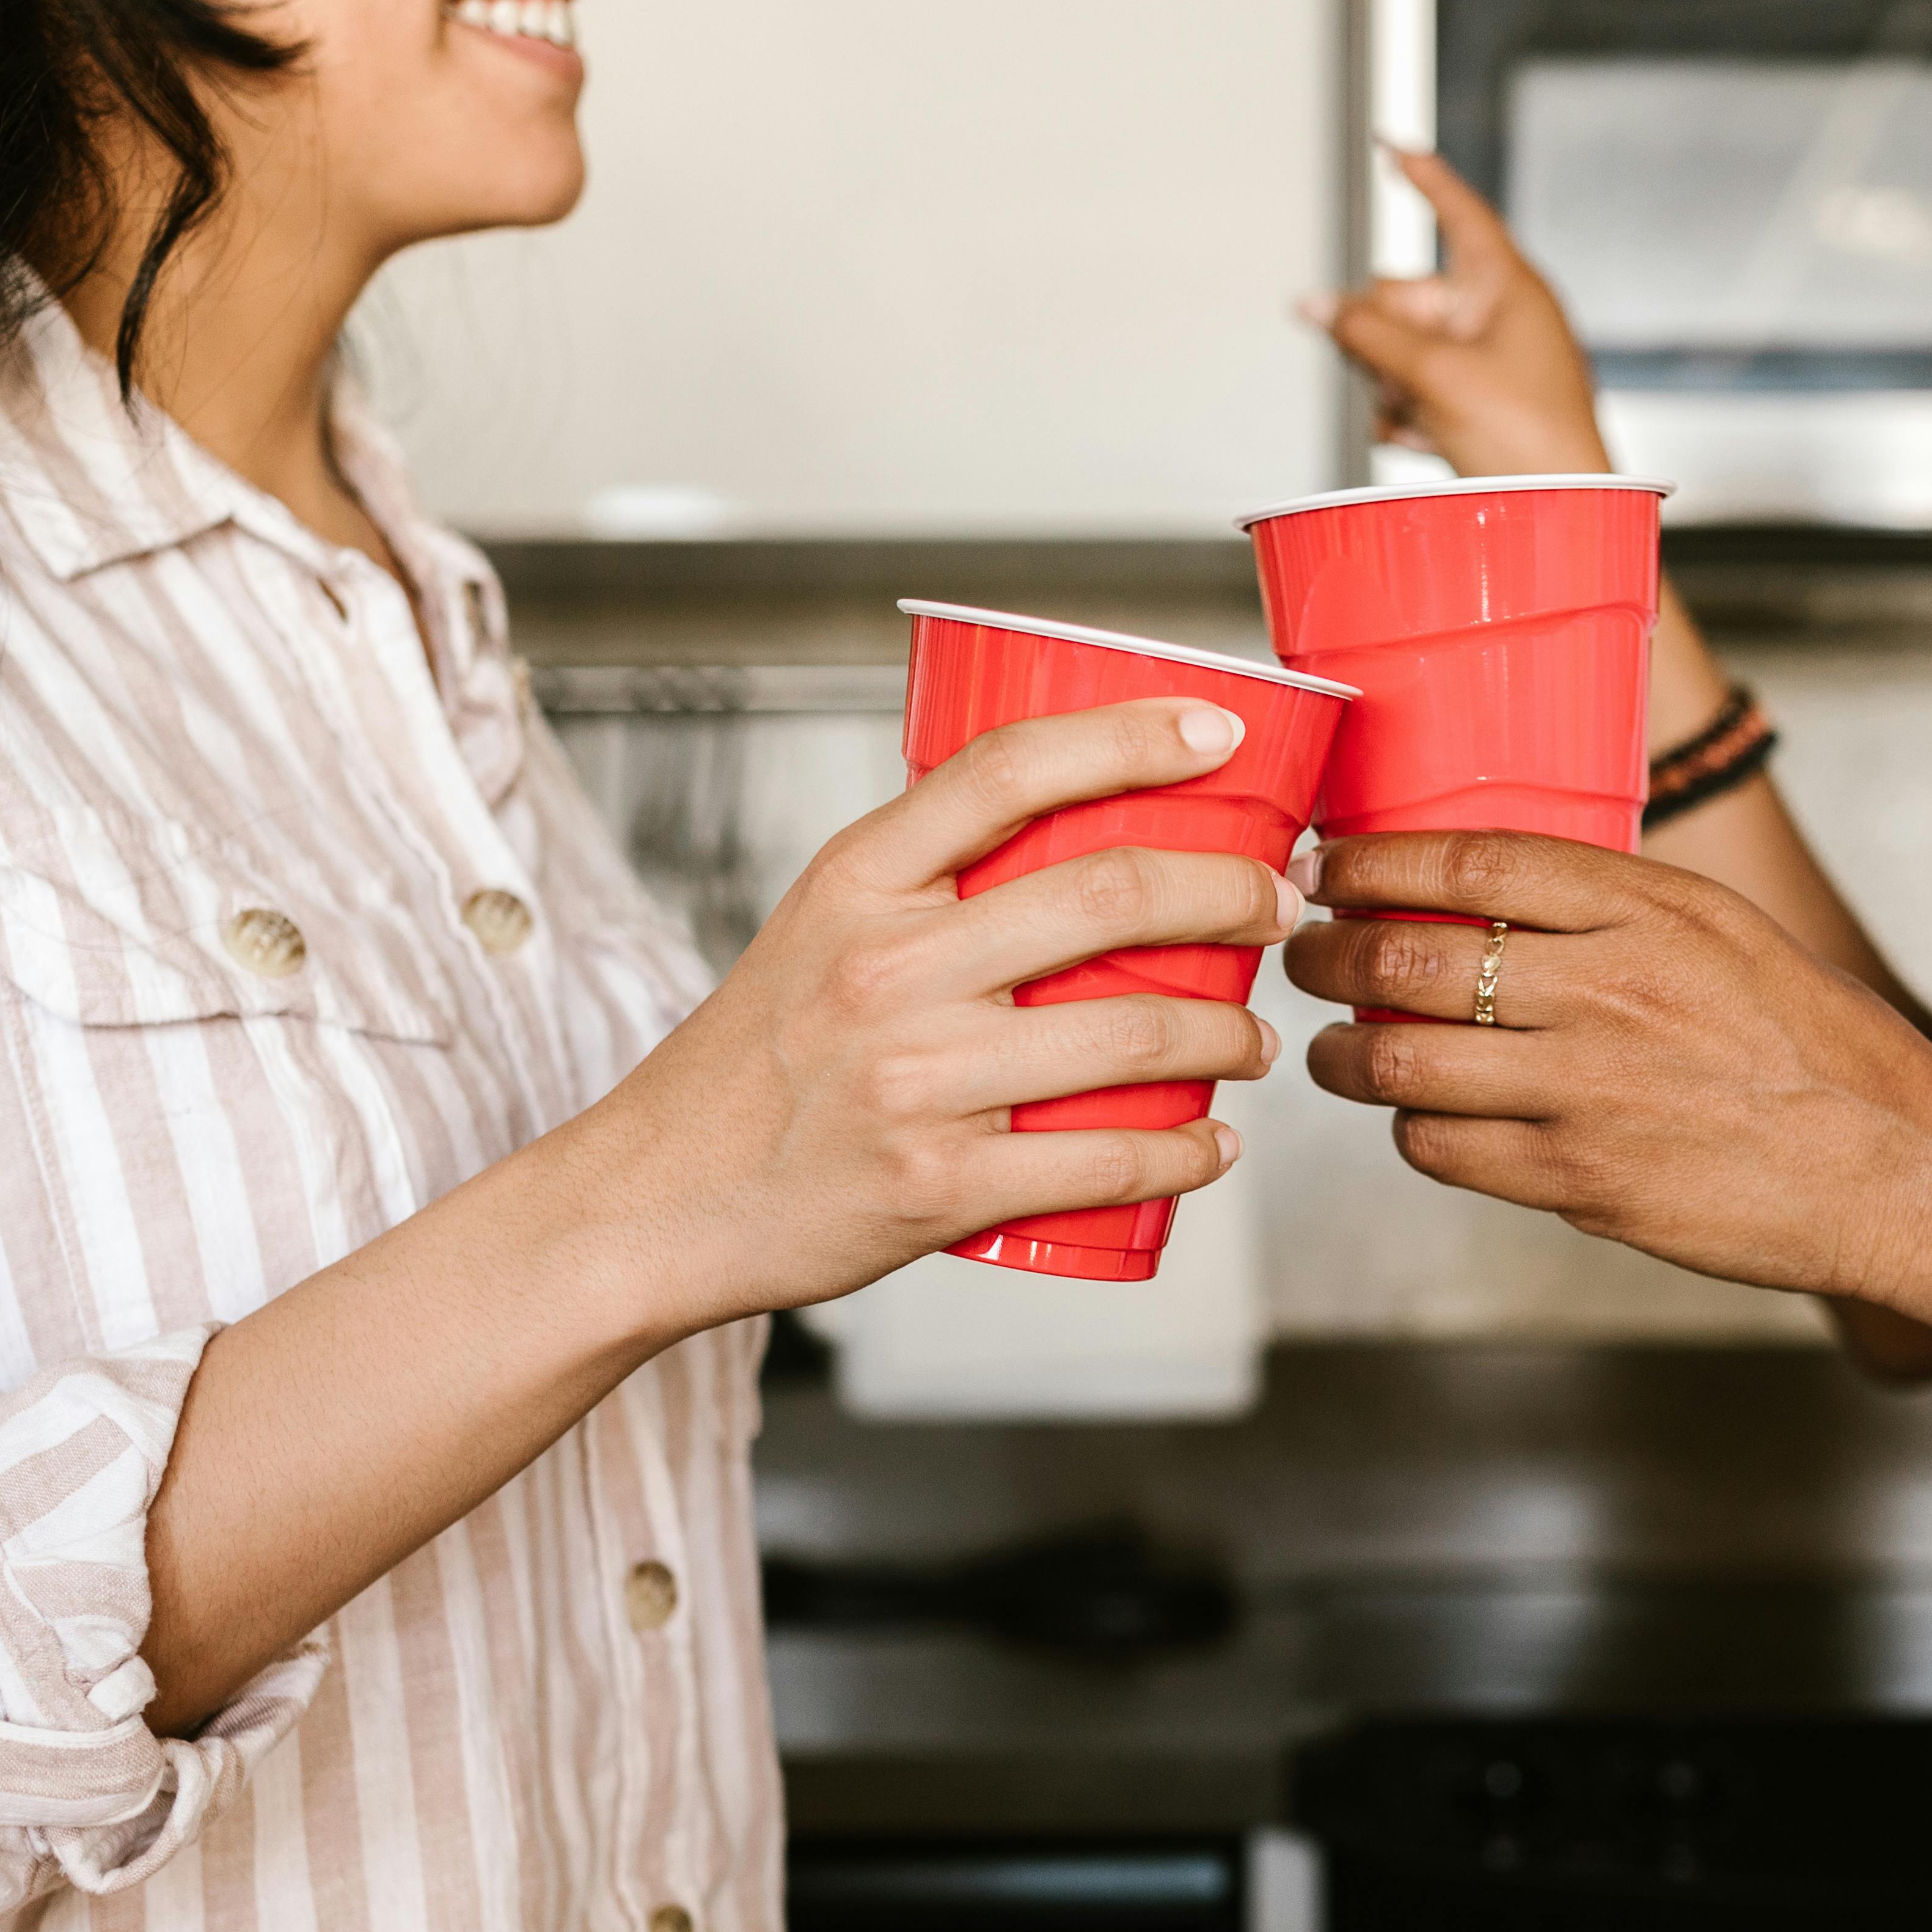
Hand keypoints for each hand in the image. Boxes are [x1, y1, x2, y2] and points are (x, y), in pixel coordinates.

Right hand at [586, 701, 1296, 1329]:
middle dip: (1229, 891)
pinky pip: (1109, 1161)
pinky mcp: (940, 1185)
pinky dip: (1187, 1152)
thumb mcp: (816, 929)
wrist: (658, 1200)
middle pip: (1109, 890)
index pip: (1011, 769)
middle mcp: (886, 969)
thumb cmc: (753, 1063)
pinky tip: (1211, 1143)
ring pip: (1136, 1035)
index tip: (1219, 731)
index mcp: (856, 882)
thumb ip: (925, 879)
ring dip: (1228, 1033)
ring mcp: (916, 1080)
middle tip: (1273, 904)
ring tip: (1249, 1036)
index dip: (1133, 735)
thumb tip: (1075, 830)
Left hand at [1282, 832, 1931, 1324]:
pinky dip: (1412, 1130)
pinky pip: (1442, 1148)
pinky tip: (1422, 1118)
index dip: (1371, 862)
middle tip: (1307, 956)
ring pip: (1402, 1061)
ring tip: (1340, 1049)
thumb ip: (1616, 910)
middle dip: (1328, 958)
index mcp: (1647, 910)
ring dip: (1347, 1055)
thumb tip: (1492, 895)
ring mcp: (1583, 1090)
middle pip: (1407, 959)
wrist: (1894, 1168)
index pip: (1468, 862)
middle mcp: (1606, 990)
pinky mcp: (1577, 1179)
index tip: (1329, 867)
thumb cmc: (1819, 1050)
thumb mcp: (1727, 934)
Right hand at [1302, 148, 1611, 476]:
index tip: (1390, 144)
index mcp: (1507, 286)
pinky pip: (1419, 395)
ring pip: (1405, 352)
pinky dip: (1410, 417)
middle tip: (1391, 373)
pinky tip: (1425, 442)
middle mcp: (1499, 318)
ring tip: (1421, 418)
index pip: (1457, 211)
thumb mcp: (1434, 375)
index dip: (1422, 176)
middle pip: (1407, 298)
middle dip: (1383, 338)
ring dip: (1394, 387)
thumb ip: (1365, 335)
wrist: (1562, 512)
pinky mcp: (1477, 407)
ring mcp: (1488, 364)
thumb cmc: (1531, 439)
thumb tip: (1312, 304)